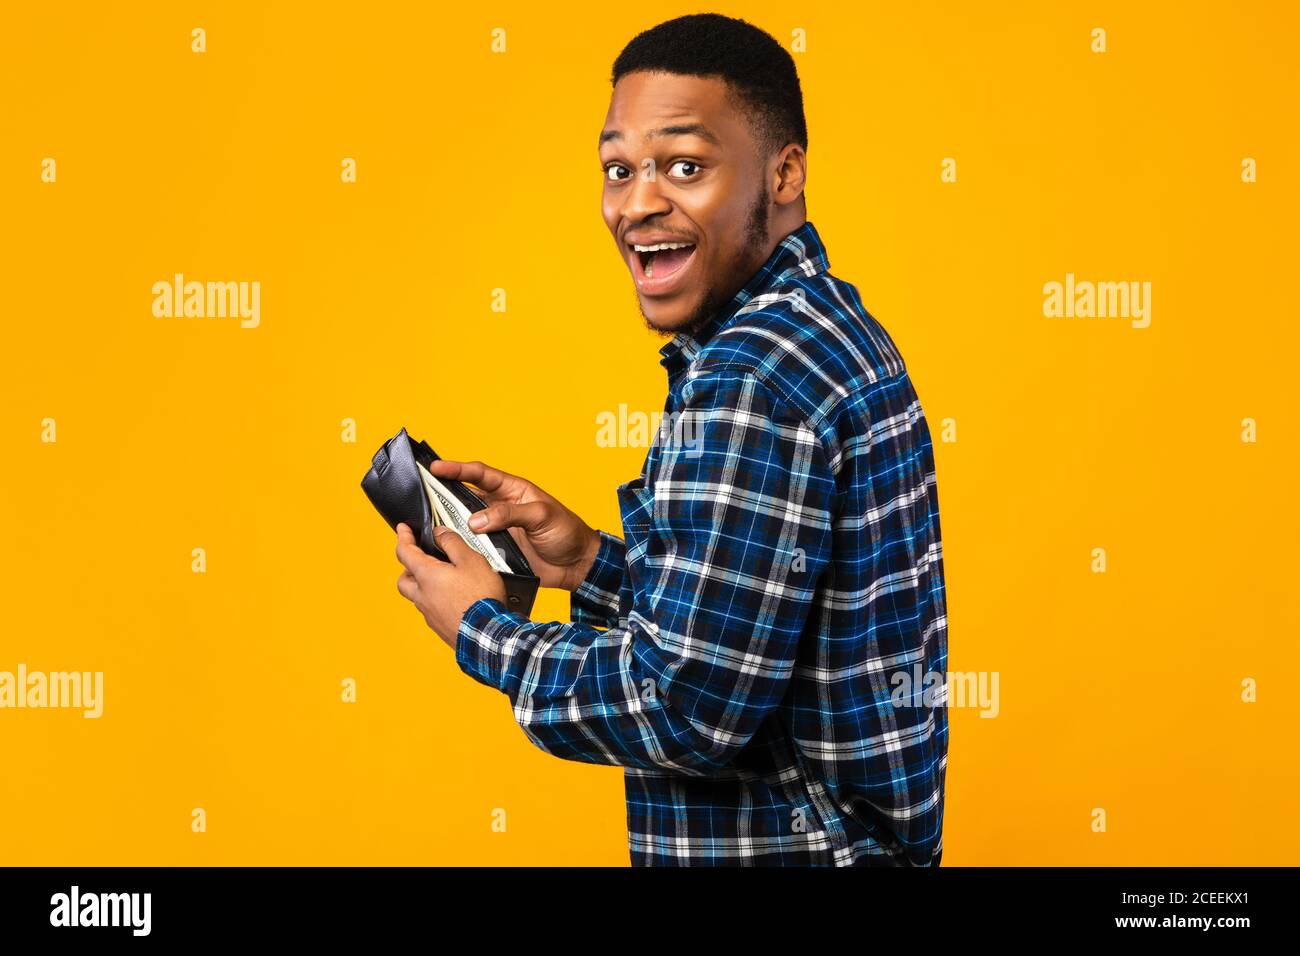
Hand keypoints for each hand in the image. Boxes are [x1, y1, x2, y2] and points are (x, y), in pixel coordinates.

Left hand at [395, 522, 506, 647]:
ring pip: (416, 596)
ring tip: (442, 579)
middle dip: (408, 567)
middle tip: (420, 559)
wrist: (487, 635)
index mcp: (426, 576)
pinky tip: (452, 598)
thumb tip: (439, 533)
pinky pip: (430, 609)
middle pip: (404, 579)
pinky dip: (435, 600)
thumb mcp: (471, 560)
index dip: (403, 537)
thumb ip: (452, 543)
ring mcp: (429, 614)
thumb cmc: (480, 598)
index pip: (405, 552)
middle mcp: (422, 596)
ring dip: (422, 585)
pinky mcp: (439, 627)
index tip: (403, 529)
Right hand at [426, 457, 602, 591]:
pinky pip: (472, 548)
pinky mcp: (495, 552)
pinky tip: (444, 549)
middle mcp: (499, 508)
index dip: (458, 469)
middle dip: (443, 494)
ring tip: (426, 524)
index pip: (481, 475)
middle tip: (420, 493)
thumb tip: (476, 521)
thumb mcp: (542, 516)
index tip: (437, 467)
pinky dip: (459, 548)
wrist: (576, 565)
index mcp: (512, 491)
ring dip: (448, 524)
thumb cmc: (566, 532)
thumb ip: (510, 515)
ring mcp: (495, 531)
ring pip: (464, 524)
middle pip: (465, 498)